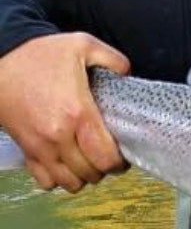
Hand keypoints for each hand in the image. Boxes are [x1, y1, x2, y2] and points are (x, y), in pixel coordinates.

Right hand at [0, 33, 128, 191]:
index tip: (121, 154)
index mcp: (77, 114)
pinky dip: (57, 178)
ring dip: (82, 176)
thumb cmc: (39, 53)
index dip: (119, 162)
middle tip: (105, 155)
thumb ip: (112, 59)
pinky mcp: (25, 148)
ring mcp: (39, 146)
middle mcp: (58, 135)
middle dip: (103, 169)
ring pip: (69, 183)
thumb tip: (128, 74)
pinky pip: (44, 181)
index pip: (106, 159)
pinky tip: (64, 164)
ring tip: (86, 161)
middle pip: (91, 174)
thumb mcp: (82, 45)